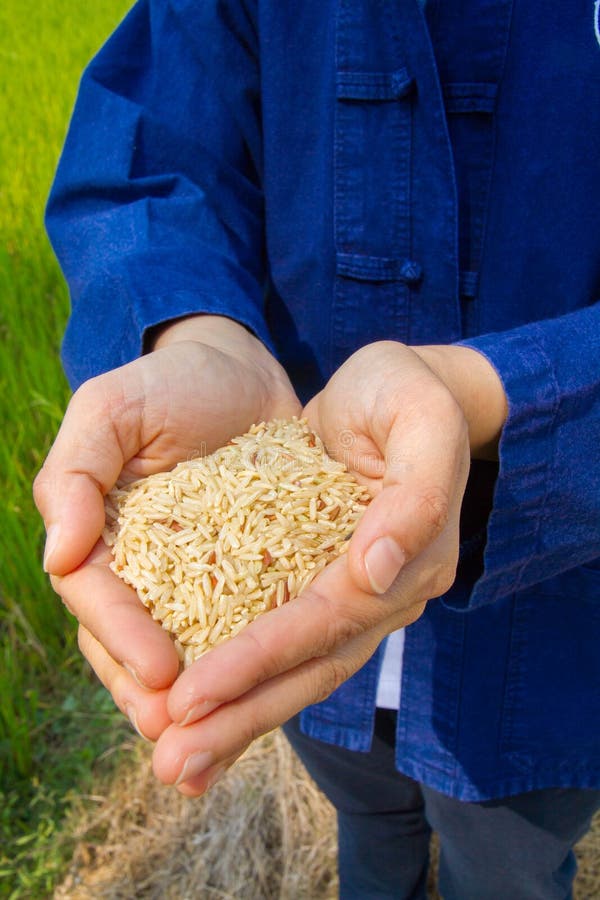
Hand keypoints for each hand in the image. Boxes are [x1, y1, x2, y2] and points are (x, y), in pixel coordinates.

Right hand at [33, 315, 300, 738]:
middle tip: (182, 738)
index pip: (99, 599)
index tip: (159, 675)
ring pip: (189, 650)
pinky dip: (253, 666)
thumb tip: (58, 556)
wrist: (244, 370)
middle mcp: (144, 567)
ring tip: (220, 746)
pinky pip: (245, 626)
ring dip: (202, 701)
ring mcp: (197, 576)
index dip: (123, 639)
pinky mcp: (250, 573)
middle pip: (134, 644)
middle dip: (153, 696)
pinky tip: (272, 699)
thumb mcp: (112, 410)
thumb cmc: (171, 382)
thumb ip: (75, 475)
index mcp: (102, 536)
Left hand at [150, 341, 505, 795]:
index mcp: (410, 556)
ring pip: (299, 670)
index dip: (260, 659)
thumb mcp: (421, 420)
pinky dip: (248, 684)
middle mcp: (387, 593)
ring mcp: (360, 597)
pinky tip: (203, 715)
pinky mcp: (329, 587)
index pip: (327, 620)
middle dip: (241, 715)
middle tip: (173, 764)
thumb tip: (375, 574)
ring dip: (240, 718)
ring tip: (178, 765)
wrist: (401, 392)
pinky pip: (288, 645)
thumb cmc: (407, 393)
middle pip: (311, 667)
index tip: (191, 696)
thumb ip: (415, 495)